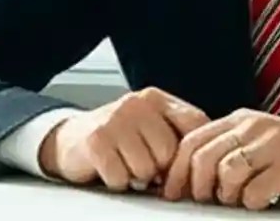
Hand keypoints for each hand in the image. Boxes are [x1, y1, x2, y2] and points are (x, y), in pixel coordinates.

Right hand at [39, 87, 209, 191]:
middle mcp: (136, 103)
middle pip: (169, 152)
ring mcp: (115, 119)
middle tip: (145, 168)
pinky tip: (111, 169)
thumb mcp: (151, 126)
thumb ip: (179, 134)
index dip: (194, 154)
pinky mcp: (97, 140)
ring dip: (137, 178)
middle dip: (160, 170)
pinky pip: (121, 177)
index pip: (195, 124)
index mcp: (157, 98)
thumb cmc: (119, 138)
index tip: (187, 170)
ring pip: (146, 168)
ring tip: (126, 165)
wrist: (70, 139)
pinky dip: (117, 182)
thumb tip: (209, 161)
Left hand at [161, 109, 279, 209]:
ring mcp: (273, 144)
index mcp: (242, 120)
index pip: (193, 139)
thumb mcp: (260, 145)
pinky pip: (255, 190)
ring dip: (227, 195)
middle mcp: (254, 126)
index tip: (173, 192)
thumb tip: (191, 176)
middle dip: (198, 186)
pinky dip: (252, 203)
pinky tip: (263, 202)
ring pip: (227, 171)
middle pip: (204, 156)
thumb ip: (229, 152)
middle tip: (207, 201)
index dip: (177, 169)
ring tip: (240, 200)